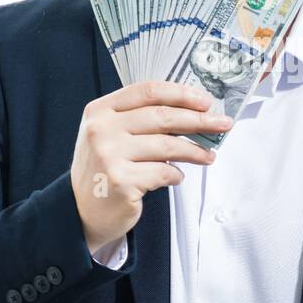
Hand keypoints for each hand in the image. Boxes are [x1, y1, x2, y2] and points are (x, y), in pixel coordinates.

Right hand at [71, 80, 232, 255]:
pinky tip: (177, 177)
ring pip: (167, 145)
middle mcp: (101, 130)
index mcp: (99, 111)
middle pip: (162, 116)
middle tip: (222, 124)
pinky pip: (163, 172)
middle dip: (198, 120)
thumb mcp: (111, 135)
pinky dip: (176, 175)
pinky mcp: (121, 182)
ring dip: (194, 151)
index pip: (147, 91)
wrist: (80, 211)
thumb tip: (193, 112)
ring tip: (209, 156)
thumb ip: (140, 119)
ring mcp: (109, 156)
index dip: (180, 94)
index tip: (206, 101)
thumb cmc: (104, 168)